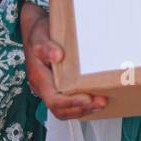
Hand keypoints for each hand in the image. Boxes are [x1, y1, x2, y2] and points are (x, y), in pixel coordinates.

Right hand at [20, 1, 108, 120]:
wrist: (38, 30)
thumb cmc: (39, 34)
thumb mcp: (40, 36)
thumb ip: (46, 47)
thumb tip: (57, 55)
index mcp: (39, 78)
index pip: (53, 100)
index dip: (71, 103)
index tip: (88, 98)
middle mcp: (45, 88)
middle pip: (61, 110)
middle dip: (82, 109)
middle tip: (102, 101)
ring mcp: (52, 89)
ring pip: (66, 110)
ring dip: (85, 109)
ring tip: (103, 102)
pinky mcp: (60, 88)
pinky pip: (70, 103)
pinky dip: (84, 105)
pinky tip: (96, 100)